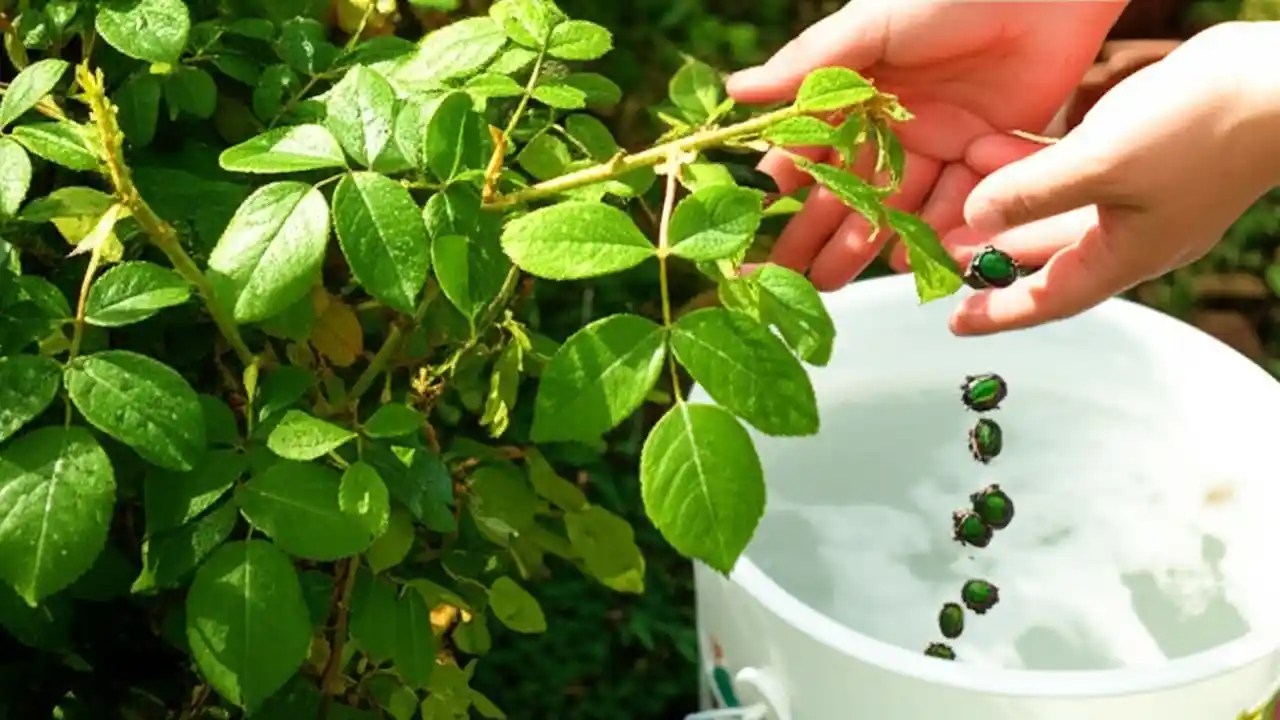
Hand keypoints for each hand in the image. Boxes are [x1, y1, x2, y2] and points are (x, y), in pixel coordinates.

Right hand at [726, 0, 1124, 290]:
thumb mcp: (873, 24)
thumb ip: (811, 63)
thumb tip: (737, 90)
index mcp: (859, 90)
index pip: (810, 148)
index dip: (780, 186)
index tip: (751, 223)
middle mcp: (894, 121)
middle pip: (847, 188)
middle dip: (814, 232)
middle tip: (784, 274)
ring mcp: (939, 139)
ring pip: (894, 204)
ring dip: (862, 244)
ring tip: (829, 282)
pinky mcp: (986, 150)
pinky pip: (954, 201)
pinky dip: (929, 233)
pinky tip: (902, 265)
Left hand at [947, 21, 1279, 335]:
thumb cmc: (1201, 127)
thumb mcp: (1101, 164)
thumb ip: (1031, 193)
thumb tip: (976, 218)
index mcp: (1127, 254)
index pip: (1047, 298)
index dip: (997, 313)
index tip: (953, 322)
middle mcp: (1131, 233)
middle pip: (1044, 255)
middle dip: (990, 255)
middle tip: (937, 253)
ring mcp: (1140, 194)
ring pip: (1055, 209)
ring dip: (1006, 204)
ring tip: (953, 199)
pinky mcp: (1143, 155)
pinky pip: (1073, 171)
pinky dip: (1033, 165)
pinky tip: (992, 151)